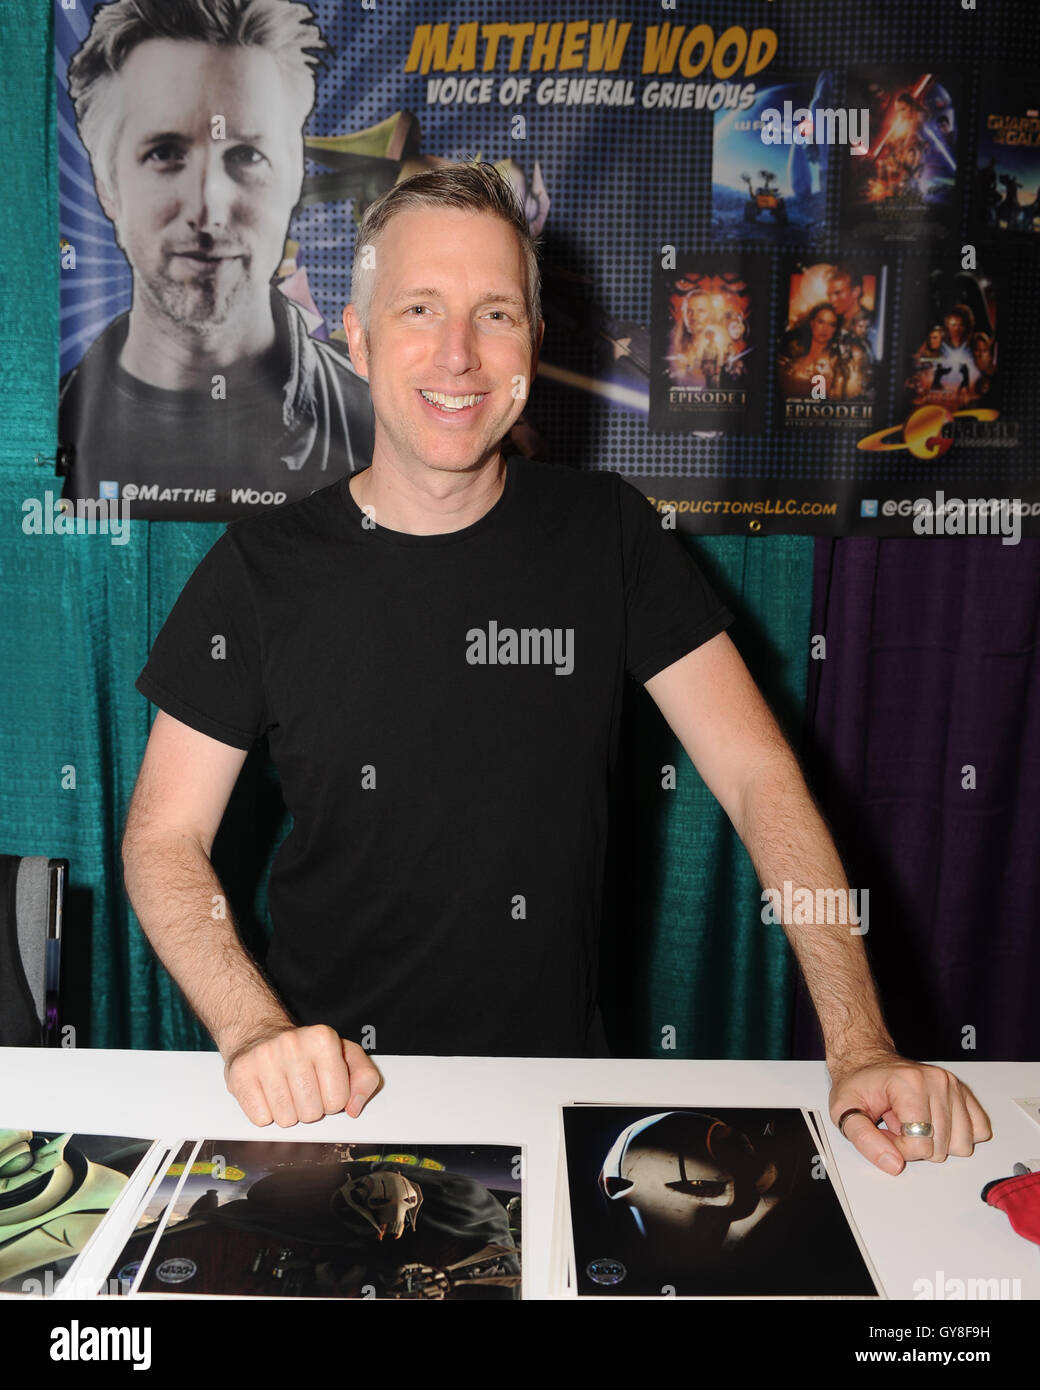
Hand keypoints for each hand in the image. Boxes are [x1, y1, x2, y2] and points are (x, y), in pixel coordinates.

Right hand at [223, 1023, 381, 1127]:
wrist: (258, 1034)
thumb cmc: (306, 1050)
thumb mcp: (344, 1054)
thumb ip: (364, 1077)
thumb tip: (354, 1108)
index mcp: (323, 1038)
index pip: (338, 1100)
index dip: (332, 1100)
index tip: (323, 1085)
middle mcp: (292, 1044)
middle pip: (312, 1113)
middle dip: (310, 1108)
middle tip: (302, 1089)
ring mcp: (264, 1058)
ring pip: (286, 1120)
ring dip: (288, 1113)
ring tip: (285, 1090)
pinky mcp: (240, 1075)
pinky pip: (261, 1120)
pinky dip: (265, 1114)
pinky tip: (267, 1094)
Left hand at [828, 1053, 991, 1174]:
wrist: (868, 1060)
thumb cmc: (859, 1083)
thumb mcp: (845, 1109)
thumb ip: (865, 1140)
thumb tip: (894, 1164)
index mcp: (909, 1083)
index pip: (920, 1144)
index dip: (899, 1149)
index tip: (886, 1133)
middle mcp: (937, 1081)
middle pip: (941, 1149)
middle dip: (915, 1146)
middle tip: (896, 1125)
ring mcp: (953, 1086)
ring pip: (963, 1146)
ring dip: (936, 1143)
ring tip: (914, 1123)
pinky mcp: (963, 1094)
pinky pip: (979, 1131)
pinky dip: (957, 1136)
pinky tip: (934, 1123)